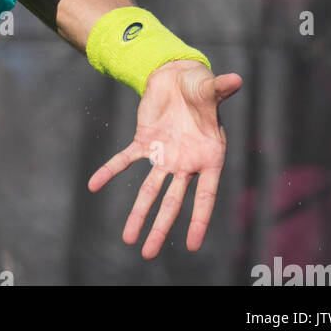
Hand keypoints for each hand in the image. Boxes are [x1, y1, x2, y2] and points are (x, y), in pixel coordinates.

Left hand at [87, 59, 241, 257]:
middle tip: (147, 253)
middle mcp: (186, 163)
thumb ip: (221, 88)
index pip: (204, 195)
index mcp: (209, 157)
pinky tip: (94, 184)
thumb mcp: (210, 87)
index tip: (191, 245)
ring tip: (128, 238)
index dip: (198, 219)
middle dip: (160, 226)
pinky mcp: (144, 142)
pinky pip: (125, 159)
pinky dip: (110, 170)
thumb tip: (236, 78)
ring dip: (138, 213)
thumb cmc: (200, 86)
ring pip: (149, 190)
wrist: (178, 76)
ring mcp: (164, 155)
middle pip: (172, 201)